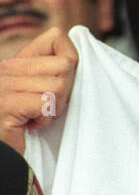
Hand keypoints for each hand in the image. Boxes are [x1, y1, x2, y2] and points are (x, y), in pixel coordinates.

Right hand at [0, 27, 78, 152]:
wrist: (3, 157)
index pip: (57, 37)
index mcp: (14, 62)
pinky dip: (46, 119)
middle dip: (66, 91)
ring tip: (37, 117)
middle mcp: (5, 68)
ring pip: (60, 85)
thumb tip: (76, 58)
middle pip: (65, 64)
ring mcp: (4, 84)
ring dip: (55, 108)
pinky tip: (30, 126)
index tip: (60, 87)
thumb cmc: (21, 128)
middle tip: (48, 108)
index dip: (71, 61)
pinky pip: (48, 102)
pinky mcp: (7, 103)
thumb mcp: (38, 95)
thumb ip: (51, 73)